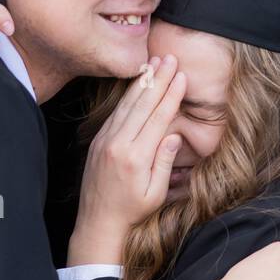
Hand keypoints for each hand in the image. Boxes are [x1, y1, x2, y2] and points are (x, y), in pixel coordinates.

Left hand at [68, 55, 185, 265]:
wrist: (98, 222)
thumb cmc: (132, 211)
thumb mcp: (156, 193)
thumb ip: (164, 162)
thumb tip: (174, 135)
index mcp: (136, 157)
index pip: (158, 118)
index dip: (171, 94)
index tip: (181, 76)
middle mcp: (118, 144)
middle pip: (142, 104)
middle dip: (159, 79)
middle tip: (170, 58)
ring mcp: (105, 140)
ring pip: (127, 103)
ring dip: (143, 81)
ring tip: (155, 62)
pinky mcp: (98, 140)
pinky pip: (116, 112)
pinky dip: (128, 95)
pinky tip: (137, 83)